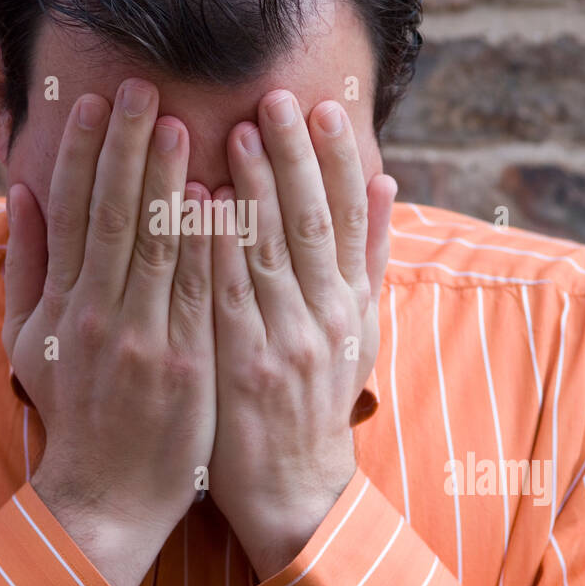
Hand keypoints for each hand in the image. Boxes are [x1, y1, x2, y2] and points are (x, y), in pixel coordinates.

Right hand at [3, 79, 216, 585]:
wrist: (106, 491)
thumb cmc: (72, 406)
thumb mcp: (30, 338)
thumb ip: (30, 263)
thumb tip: (23, 190)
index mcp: (62, 303)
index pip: (73, 213)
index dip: (81, 154)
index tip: (93, 102)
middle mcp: (99, 315)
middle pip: (114, 216)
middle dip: (127, 148)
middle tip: (142, 88)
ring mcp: (144, 339)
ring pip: (157, 247)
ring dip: (168, 181)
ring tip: (182, 123)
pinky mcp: (187, 362)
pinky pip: (199, 290)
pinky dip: (206, 242)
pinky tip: (219, 196)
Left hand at [207, 91, 395, 580]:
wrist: (296, 487)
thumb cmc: (317, 396)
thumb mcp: (359, 328)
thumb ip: (369, 255)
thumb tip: (385, 181)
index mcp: (352, 301)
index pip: (347, 217)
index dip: (336, 160)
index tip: (322, 108)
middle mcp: (327, 317)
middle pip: (312, 224)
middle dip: (293, 158)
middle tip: (274, 98)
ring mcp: (287, 343)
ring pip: (270, 254)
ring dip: (254, 190)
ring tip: (235, 133)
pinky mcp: (244, 368)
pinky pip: (228, 298)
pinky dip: (216, 250)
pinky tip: (199, 207)